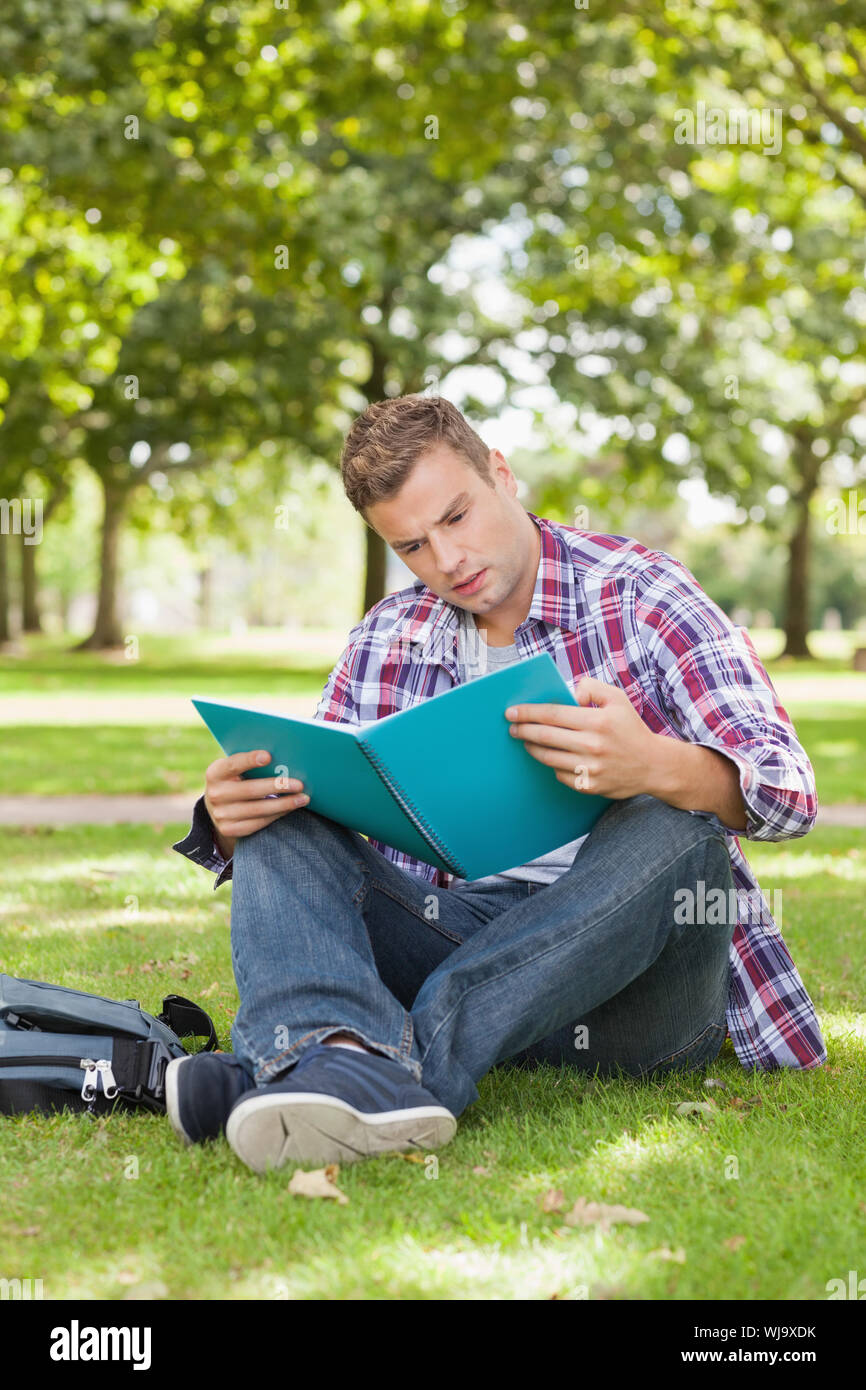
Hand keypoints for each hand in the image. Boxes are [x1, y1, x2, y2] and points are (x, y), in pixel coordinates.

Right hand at [204, 749, 309, 845]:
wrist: (218, 806)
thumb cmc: (235, 779)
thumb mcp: (234, 769)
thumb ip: (250, 763)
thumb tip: (283, 758)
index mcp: (215, 773)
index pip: (233, 764)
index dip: (249, 760)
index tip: (269, 756)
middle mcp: (215, 794)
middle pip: (250, 790)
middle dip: (277, 786)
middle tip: (299, 784)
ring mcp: (221, 814)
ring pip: (258, 809)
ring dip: (284, 804)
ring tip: (303, 798)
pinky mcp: (230, 829)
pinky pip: (259, 823)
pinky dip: (278, 815)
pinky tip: (291, 808)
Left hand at [504, 677, 657, 799]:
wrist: (653, 764)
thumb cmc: (630, 728)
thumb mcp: (618, 699)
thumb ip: (592, 687)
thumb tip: (568, 691)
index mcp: (598, 721)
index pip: (552, 714)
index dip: (528, 712)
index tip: (512, 712)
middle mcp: (593, 746)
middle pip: (545, 736)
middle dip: (523, 730)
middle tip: (512, 727)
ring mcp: (590, 768)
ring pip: (548, 758)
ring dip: (532, 748)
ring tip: (527, 741)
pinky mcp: (589, 786)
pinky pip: (560, 775)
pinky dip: (552, 765)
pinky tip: (551, 757)